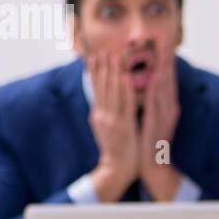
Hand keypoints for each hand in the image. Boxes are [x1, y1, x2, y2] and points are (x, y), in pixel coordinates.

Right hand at [86, 53, 139, 201]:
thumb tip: (98, 101)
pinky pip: (125, 104)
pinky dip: (125, 89)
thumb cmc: (115, 149)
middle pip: (100, 87)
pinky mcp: (123, 126)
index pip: (95, 89)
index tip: (92, 56)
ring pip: (112, 91)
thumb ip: (102, 113)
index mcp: (98, 115)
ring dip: (112, 72)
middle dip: (101, 67)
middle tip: (100, 49)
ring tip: (112, 56)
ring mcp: (112, 120)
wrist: (116, 169)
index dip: (93, 72)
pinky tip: (126, 77)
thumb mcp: (103, 128)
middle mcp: (102, 115)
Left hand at [139, 52, 182, 200]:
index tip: (165, 45)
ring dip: (164, 67)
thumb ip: (152, 103)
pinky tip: (154, 74)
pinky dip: (155, 85)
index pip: (167, 79)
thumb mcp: (153, 118)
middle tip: (167, 40)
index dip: (167, 61)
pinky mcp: (157, 120)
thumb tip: (148, 88)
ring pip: (165, 85)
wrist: (153, 163)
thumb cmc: (149, 141)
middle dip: (168, 59)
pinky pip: (156, 99)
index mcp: (168, 105)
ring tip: (163, 51)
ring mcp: (165, 113)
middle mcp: (169, 106)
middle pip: (169, 78)